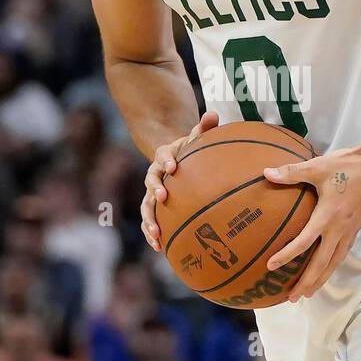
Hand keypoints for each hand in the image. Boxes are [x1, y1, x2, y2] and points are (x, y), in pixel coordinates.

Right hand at [141, 110, 218, 250]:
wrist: (174, 162)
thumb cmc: (189, 150)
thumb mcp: (195, 138)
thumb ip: (203, 128)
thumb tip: (214, 113)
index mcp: (164, 156)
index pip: (162, 156)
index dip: (166, 160)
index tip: (173, 167)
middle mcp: (154, 174)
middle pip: (150, 182)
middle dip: (156, 190)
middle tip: (163, 197)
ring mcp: (152, 192)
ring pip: (146, 206)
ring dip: (150, 220)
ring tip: (156, 233)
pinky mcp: (154, 207)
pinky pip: (150, 220)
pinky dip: (152, 233)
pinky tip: (159, 247)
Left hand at [262, 142, 360, 299]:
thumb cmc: (347, 165)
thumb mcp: (318, 166)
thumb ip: (292, 172)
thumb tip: (266, 173)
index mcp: (328, 216)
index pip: (305, 242)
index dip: (287, 255)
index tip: (271, 265)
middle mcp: (339, 229)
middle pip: (321, 264)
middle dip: (307, 282)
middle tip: (292, 298)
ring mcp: (349, 232)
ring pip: (333, 264)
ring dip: (320, 280)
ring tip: (306, 294)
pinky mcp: (354, 231)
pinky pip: (341, 256)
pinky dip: (331, 269)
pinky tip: (324, 273)